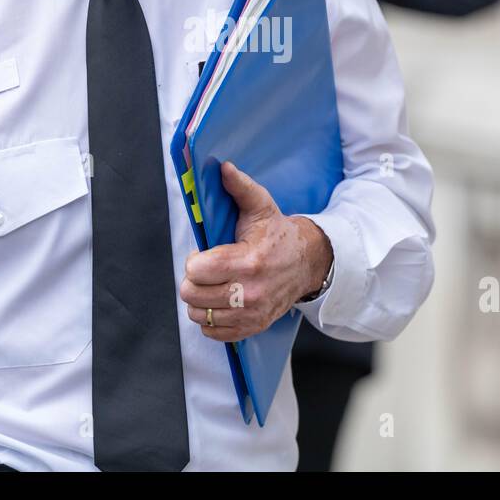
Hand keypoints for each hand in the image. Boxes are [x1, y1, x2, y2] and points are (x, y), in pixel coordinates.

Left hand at [180, 161, 333, 341]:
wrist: (307, 264)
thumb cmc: (278, 235)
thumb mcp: (261, 206)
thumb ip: (239, 187)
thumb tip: (223, 167)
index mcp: (249, 261)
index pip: (197, 270)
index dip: (195, 260)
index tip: (205, 254)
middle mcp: (250, 293)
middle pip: (192, 294)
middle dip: (193, 280)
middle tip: (207, 270)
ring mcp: (251, 314)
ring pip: (198, 315)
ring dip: (200, 300)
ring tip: (213, 285)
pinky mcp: (252, 328)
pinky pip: (213, 332)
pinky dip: (210, 319)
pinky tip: (221, 301)